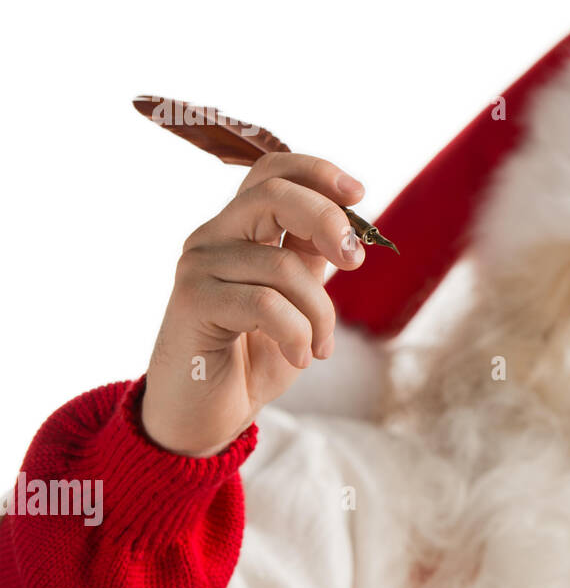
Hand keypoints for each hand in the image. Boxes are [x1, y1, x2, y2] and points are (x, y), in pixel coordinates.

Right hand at [140, 153, 366, 456]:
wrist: (204, 416)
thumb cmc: (251, 356)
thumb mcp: (296, 300)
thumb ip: (310, 259)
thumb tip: (347, 227)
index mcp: (241, 229)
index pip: (272, 171)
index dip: (318, 172)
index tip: (360, 193)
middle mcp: (213, 237)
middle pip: (273, 194)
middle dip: (327, 221)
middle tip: (353, 262)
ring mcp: (198, 266)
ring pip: (282, 265)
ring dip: (319, 313)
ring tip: (320, 347)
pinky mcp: (192, 301)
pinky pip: (265, 304)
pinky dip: (297, 334)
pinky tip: (299, 358)